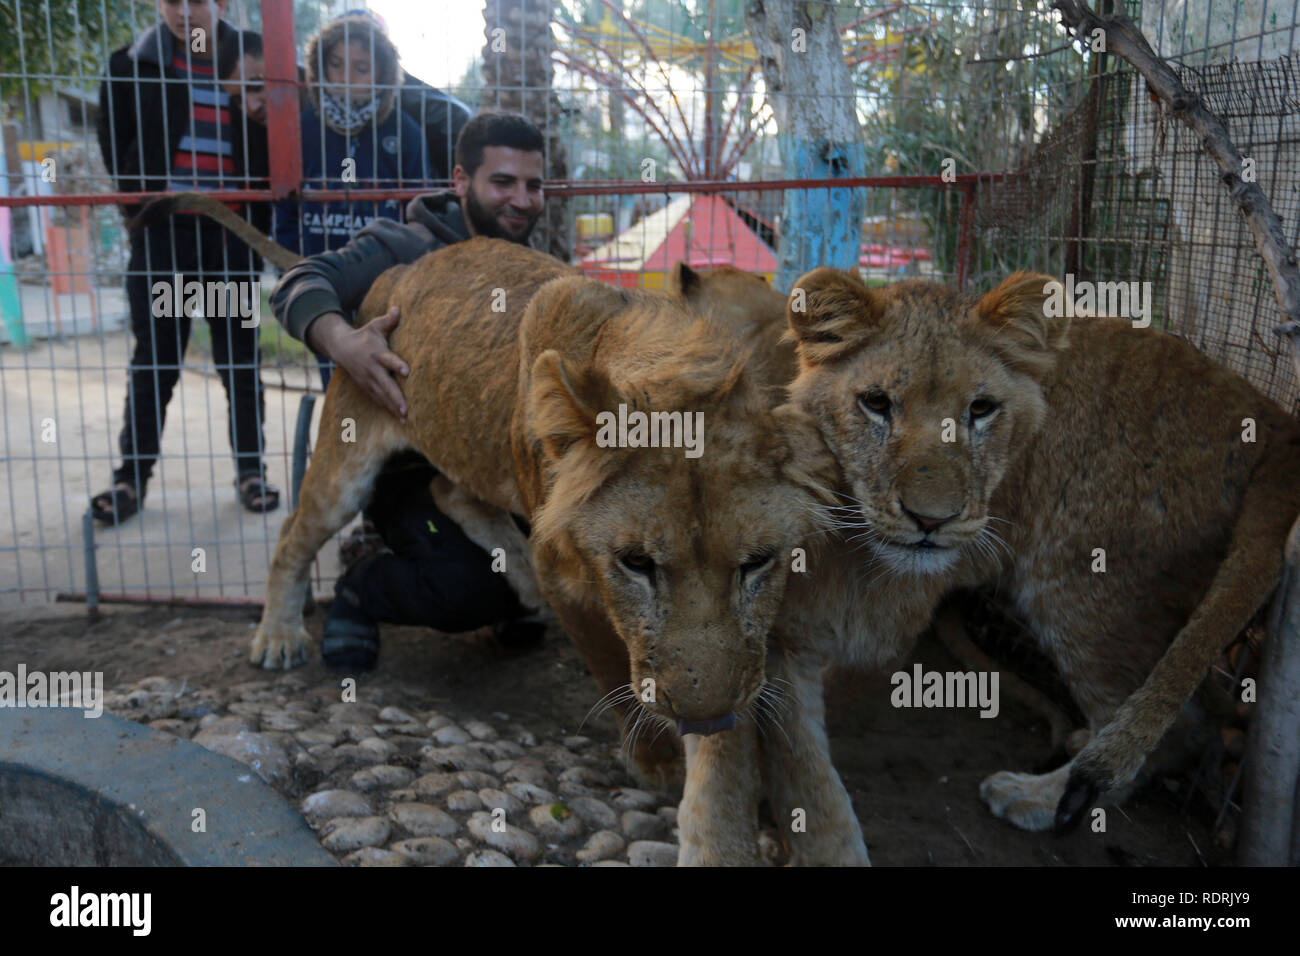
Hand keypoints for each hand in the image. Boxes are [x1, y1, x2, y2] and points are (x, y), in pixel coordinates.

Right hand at [309, 307, 409, 421]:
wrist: (341, 347)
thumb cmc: (365, 335)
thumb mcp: (375, 326)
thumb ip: (388, 320)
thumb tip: (398, 308)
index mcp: (377, 353)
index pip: (388, 359)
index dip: (397, 365)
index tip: (407, 371)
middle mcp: (372, 369)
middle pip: (385, 384)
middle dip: (395, 397)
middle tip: (406, 409)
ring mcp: (367, 380)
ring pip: (381, 396)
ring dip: (392, 407)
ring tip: (405, 419)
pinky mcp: (365, 387)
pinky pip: (377, 399)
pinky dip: (387, 408)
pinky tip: (398, 417)